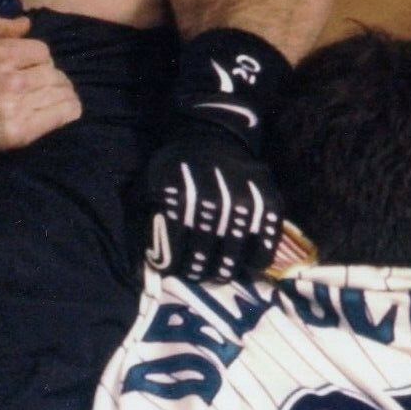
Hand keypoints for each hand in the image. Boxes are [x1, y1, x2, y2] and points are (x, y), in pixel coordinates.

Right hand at [0, 14, 79, 180]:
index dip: (37, 61)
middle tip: (37, 90)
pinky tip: (59, 114)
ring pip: (62, 91)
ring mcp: (15, 106)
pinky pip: (63, 114)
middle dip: (49, 79)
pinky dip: (67, 112)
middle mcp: (9, 77)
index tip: (28, 72)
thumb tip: (25, 23)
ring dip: (60, 95)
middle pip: (53, 71)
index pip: (41, 50)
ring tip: (48, 102)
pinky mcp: (19, 133)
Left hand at [144, 124, 283, 280]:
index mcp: (176, 195)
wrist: (209, 136)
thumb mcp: (146, 189)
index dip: (170, 263)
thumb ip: (141, 227)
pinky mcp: (269, 199)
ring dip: (224, 270)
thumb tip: (141, 271)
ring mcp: (243, 199)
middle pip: (203, 252)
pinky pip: (267, 240)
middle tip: (195, 273)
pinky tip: (249, 264)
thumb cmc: (174, 170)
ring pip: (234, 252)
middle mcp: (210, 198)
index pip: (172, 245)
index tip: (170, 269)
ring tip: (217, 273)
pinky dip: (258, 258)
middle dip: (196, 270)